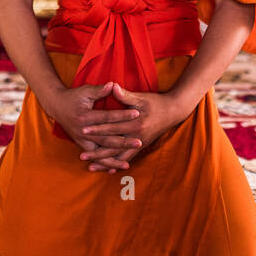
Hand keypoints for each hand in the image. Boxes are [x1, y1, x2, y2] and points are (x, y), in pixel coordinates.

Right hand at [44, 81, 143, 172]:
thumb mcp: (85, 91)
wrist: (57, 106)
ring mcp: (82, 140)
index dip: (123, 115)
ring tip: (128, 164)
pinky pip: (95, 156)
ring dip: (113, 159)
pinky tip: (114, 169)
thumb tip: (113, 84)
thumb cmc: (73, 96)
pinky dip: (104, 163)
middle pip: (106, 139)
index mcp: (85, 117)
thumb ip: (99, 90)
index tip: (137, 114)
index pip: (108, 117)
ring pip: (100, 152)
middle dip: (123, 142)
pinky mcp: (82, 145)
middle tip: (139, 142)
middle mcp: (83, 131)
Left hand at [77, 83, 191, 171]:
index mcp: (135, 123)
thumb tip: (112, 86)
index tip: (83, 130)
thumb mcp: (141, 97)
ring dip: (105, 162)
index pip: (112, 127)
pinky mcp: (142, 146)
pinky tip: (108, 170)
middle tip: (82, 156)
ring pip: (120, 157)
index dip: (97, 129)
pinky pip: (127, 158)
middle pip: (113, 147)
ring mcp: (140, 143)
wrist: (173, 111)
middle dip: (97, 152)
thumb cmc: (156, 102)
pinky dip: (117, 164)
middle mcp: (137, 137)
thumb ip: (125, 95)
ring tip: (91, 167)